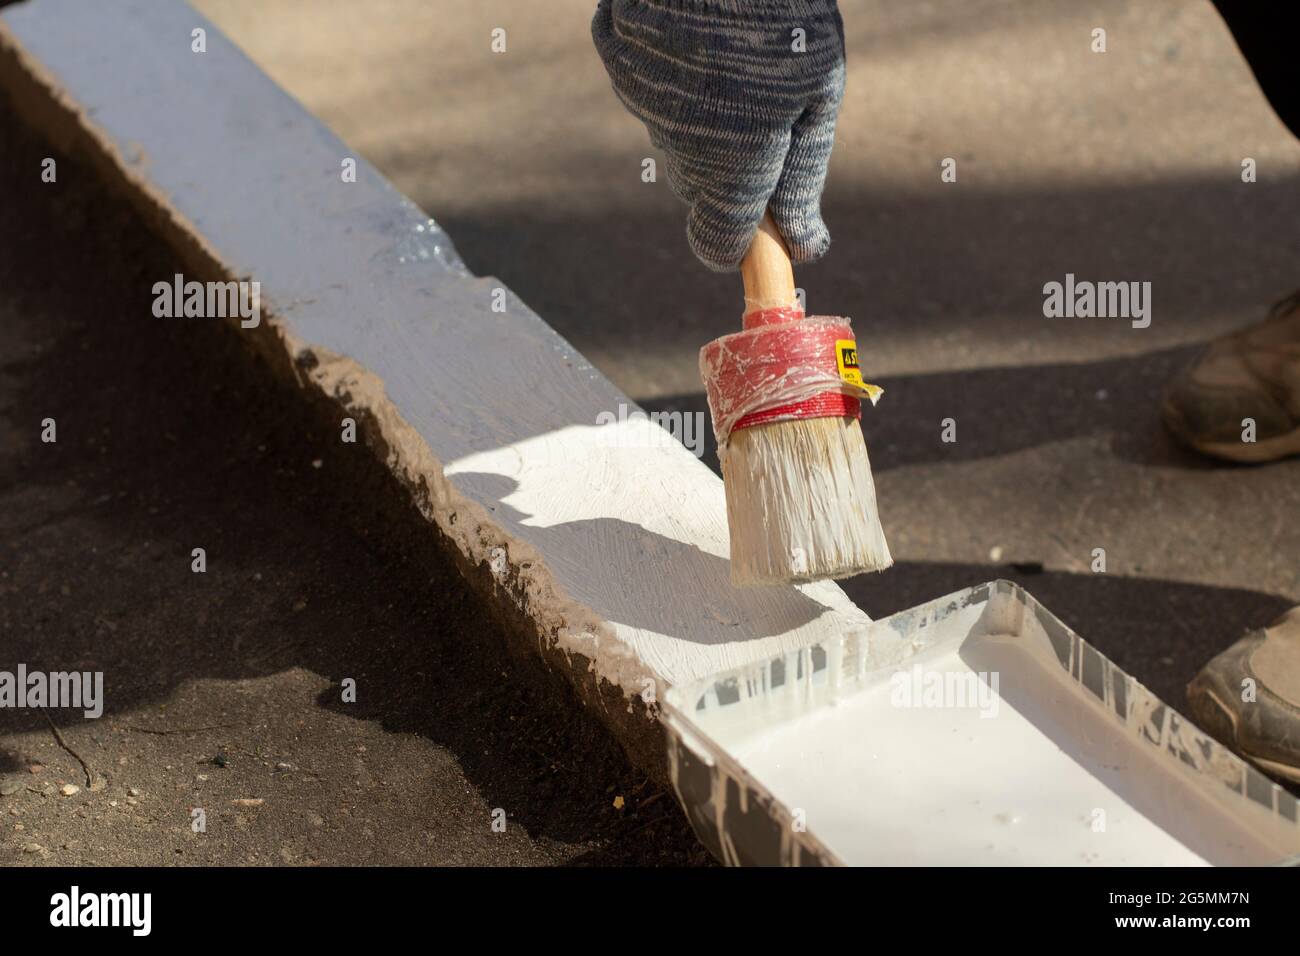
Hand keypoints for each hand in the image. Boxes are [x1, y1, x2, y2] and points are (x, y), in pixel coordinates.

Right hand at [593, 0, 845, 271]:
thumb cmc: (781, 20)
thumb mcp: (817, 98)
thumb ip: (803, 178)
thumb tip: (807, 248)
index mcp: (731, 170)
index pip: (719, 245)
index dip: (740, 246)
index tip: (763, 235)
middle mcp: (678, 150)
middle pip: (702, 189)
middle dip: (731, 171)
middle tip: (770, 114)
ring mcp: (644, 106)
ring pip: (678, 138)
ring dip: (706, 121)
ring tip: (738, 62)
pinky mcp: (621, 64)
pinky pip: (653, 92)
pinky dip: (677, 79)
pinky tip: (701, 39)